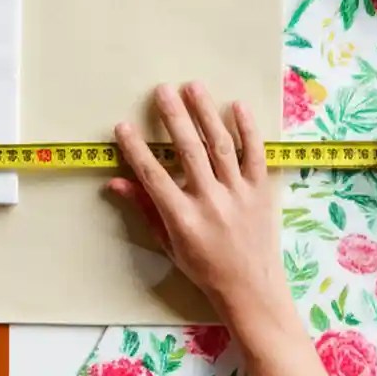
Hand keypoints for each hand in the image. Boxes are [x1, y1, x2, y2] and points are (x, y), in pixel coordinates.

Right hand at [110, 82, 285, 315]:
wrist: (250, 288)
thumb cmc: (203, 266)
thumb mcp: (167, 243)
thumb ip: (144, 209)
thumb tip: (115, 183)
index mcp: (183, 218)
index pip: (154, 177)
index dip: (137, 150)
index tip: (123, 126)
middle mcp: (211, 202)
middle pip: (189, 151)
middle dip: (174, 118)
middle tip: (161, 90)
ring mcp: (239, 194)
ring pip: (221, 146)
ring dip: (206, 113)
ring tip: (193, 87)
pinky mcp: (261, 191)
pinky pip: (255, 155)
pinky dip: (248, 129)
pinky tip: (237, 106)